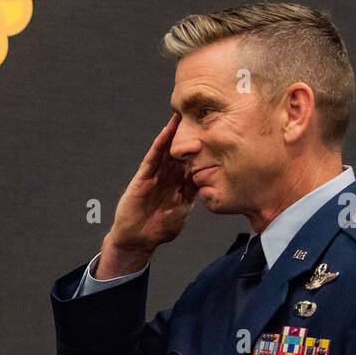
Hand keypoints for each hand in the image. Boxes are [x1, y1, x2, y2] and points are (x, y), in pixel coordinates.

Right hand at [97, 113, 195, 275]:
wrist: (138, 239)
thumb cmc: (160, 228)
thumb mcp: (183, 210)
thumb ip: (193, 195)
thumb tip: (210, 184)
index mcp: (180, 184)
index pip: (194, 162)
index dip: (204, 150)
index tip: (217, 134)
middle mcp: (169, 176)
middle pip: (181, 151)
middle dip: (190, 136)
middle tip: (201, 116)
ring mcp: (156, 175)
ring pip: (167, 149)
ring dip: (174, 133)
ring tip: (183, 114)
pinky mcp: (143, 177)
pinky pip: (153, 157)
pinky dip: (160, 143)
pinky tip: (167, 130)